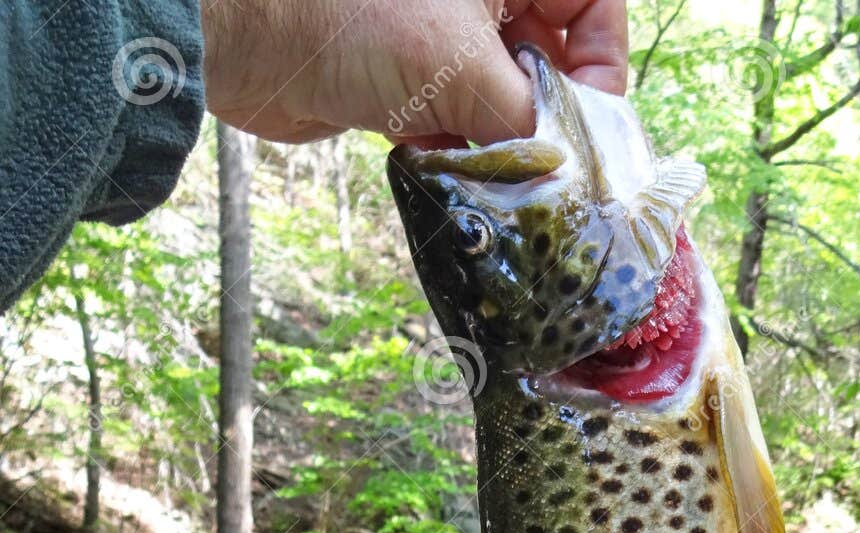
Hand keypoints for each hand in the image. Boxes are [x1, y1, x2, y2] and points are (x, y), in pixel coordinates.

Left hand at [200, 0, 627, 144]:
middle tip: (557, 168)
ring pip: (504, 88)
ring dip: (508, 139)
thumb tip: (570, 170)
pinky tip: (462, 173)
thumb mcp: (467, 69)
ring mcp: (438, 27)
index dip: (604, 57)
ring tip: (509, 178)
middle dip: (556, 110)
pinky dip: (466, 148)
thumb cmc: (355, 16)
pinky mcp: (402, 74)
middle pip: (551, 47)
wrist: (243, 31)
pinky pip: (458, 114)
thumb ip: (532, 121)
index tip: (593, 119)